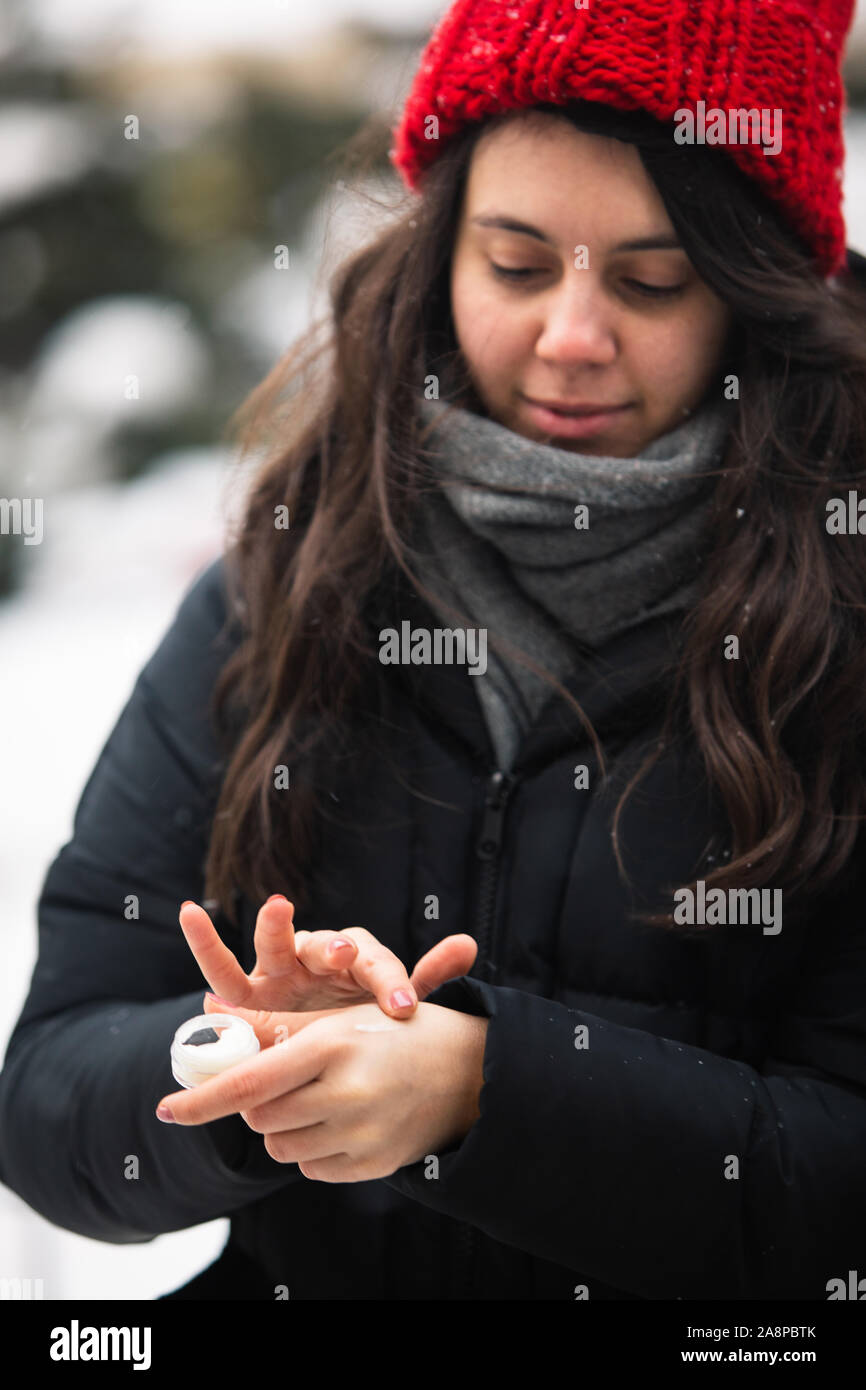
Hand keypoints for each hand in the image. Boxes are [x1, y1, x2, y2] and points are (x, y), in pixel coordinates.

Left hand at [156, 999, 489, 1180]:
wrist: (467, 1072)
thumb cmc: (394, 1033)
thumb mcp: (339, 1020)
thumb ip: (276, 1025)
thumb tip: (215, 1016)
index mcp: (331, 1046)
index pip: (251, 1080)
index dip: (203, 1097)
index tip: (168, 1108)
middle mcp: (344, 1094)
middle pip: (260, 1115)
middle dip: (259, 1099)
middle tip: (285, 1078)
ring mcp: (359, 1135)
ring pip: (280, 1144)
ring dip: (284, 1123)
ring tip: (319, 1096)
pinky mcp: (369, 1166)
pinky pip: (311, 1166)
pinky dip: (313, 1145)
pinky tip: (343, 1119)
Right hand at [179, 895, 477, 1018]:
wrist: (313, 1060)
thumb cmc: (354, 1024)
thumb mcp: (390, 1009)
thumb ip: (423, 980)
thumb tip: (468, 942)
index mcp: (356, 962)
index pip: (376, 963)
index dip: (390, 982)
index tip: (405, 1008)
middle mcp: (316, 958)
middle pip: (327, 943)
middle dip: (336, 946)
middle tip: (346, 953)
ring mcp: (278, 971)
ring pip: (276, 944)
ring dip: (275, 926)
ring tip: (279, 908)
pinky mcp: (246, 995)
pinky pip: (221, 971)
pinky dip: (204, 941)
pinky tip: (192, 914)